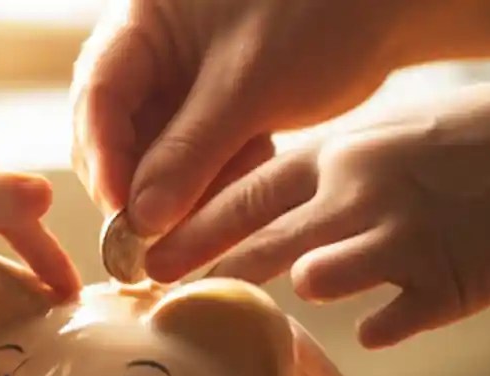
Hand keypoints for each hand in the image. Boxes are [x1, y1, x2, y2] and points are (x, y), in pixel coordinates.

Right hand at [71, 0, 420, 235]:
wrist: (391, 8)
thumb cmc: (322, 15)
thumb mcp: (250, 84)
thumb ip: (190, 151)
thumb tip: (140, 220)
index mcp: (142, 20)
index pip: (99, 94)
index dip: (103, 157)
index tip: (123, 214)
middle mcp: (150, 48)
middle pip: (113, 129)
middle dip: (135, 184)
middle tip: (154, 237)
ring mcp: (180, 79)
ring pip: (152, 151)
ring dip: (176, 191)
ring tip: (211, 212)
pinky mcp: (212, 107)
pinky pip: (191, 156)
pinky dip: (209, 180)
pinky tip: (243, 182)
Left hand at [150, 82, 489, 347]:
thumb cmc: (485, 136)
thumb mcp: (394, 135)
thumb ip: (334, 175)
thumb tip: (283, 219)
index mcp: (343, 154)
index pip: (243, 194)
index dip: (190, 228)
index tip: (146, 253)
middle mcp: (358, 196)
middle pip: (257, 244)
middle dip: (206, 272)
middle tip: (164, 295)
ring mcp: (398, 242)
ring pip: (312, 282)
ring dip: (301, 291)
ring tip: (298, 293)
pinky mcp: (442, 288)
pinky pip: (384, 324)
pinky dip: (376, 325)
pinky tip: (380, 322)